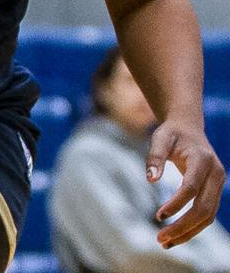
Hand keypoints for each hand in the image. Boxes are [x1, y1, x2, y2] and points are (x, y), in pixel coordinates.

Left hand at [146, 118, 226, 246]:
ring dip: (188, 232)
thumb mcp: (159, 137)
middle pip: (204, 208)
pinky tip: (175, 235)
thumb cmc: (171, 133)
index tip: (158, 216)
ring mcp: (219, 185)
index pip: (191, 188)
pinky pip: (206, 214)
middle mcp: (216, 174)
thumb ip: (155, 156)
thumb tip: (150, 180)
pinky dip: (192, 227)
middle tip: (160, 239)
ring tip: (164, 242)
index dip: (176, 204)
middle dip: (183, 226)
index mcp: (203, 160)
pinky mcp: (215, 192)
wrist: (188, 127)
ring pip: (208, 216)